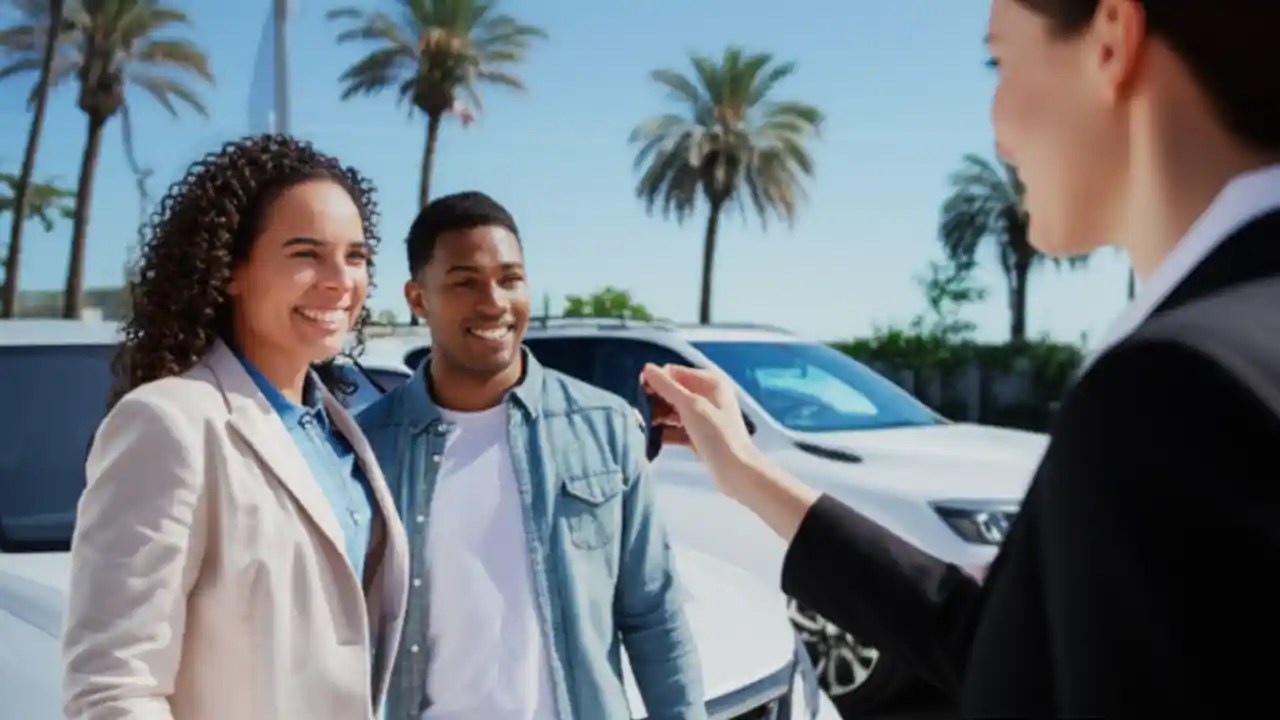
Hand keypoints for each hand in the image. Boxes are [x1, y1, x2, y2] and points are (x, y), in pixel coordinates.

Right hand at [641, 362, 819, 539]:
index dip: (656, 381)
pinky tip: (650, 438)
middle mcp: (707, 396)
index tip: (638, 394)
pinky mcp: (698, 435)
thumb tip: (646, 368)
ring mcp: (703, 417)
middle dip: (655, 400)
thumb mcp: (691, 407)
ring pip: (673, 411)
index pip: (675, 373)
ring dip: (657, 416)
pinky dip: (665, 431)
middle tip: (638, 411)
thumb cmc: (717, 435)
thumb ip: (668, 387)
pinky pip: (676, 428)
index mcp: (710, 382)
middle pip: (673, 392)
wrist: (737, 472)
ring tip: (642, 425)